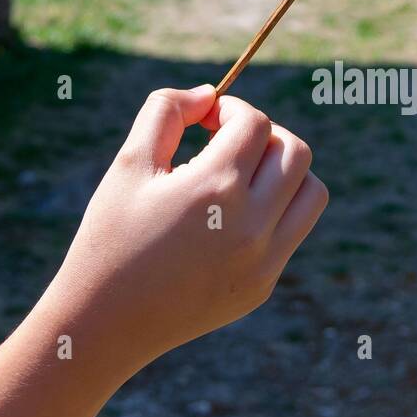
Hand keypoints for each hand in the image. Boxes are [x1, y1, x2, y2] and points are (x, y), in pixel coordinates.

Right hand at [47, 85, 327, 380]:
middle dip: (264, 136)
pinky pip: (292, 232)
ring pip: (312, 192)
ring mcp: (264, 260)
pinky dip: (274, 212)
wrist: (104, 323)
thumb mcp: (129, 164)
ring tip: (241, 177)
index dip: (230, 110)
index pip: (254, 124)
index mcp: (215, 188)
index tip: (206, 120)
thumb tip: (210, 94)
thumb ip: (167, 112)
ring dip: (285, 173)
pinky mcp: (263, 285)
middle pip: (295, 152)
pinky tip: (227, 219)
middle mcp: (251, 225)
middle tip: (225, 145)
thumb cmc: (110, 236)